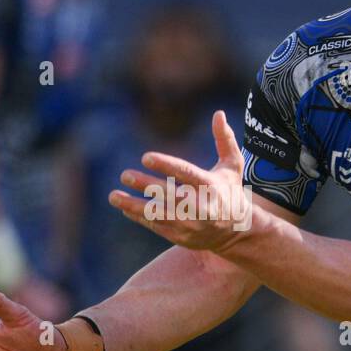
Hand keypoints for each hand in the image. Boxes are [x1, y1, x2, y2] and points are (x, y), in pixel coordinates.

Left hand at [109, 110, 252, 252]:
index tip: (145, 157)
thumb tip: (218, 113)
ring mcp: (190, 224)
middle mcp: (200, 207)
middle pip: (168, 195)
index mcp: (211, 186)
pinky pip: (157, 227)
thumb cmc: (230, 191)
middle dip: (145, 185)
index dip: (166, 165)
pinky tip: (125, 208)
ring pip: (158, 215)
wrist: (237, 231)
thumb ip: (224, 140)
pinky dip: (140, 218)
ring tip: (113, 196)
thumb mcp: (233, 166)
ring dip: (134, 205)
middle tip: (125, 175)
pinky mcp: (182, 236)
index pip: (186, 174)